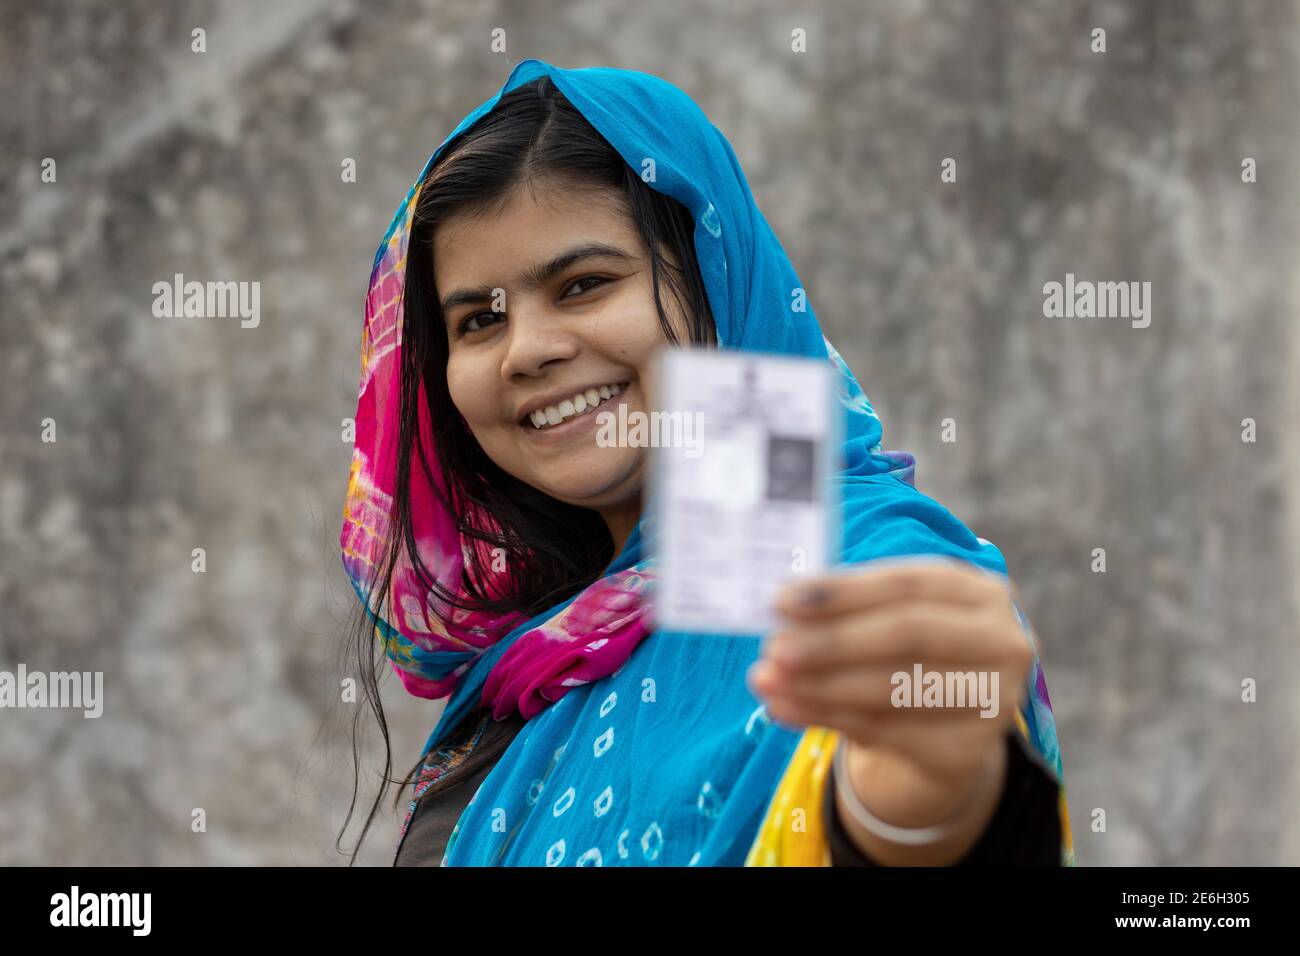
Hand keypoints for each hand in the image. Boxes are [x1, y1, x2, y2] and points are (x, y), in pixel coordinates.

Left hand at [747, 558, 1033, 837]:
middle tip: (774, 647)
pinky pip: (885, 731)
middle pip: (908, 633)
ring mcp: (995, 699)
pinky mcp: (969, 751)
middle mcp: (1002, 640)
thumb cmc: (906, 658)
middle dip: (833, 640)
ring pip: (893, 687)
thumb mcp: (885, 623)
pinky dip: (826, 717)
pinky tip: (784, 709)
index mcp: (979, 591)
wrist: (942, 734)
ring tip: (766, 680)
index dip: (844, 590)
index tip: (782, 598)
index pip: (908, 583)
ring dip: (819, 684)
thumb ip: (843, 611)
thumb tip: (781, 608)